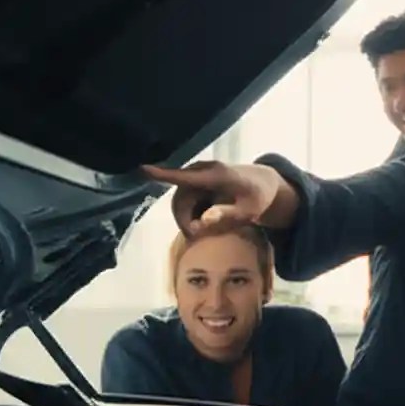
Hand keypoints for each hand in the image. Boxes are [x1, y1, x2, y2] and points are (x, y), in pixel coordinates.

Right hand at [142, 161, 285, 234]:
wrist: (262, 182)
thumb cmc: (257, 197)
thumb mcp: (249, 211)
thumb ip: (228, 215)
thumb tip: (203, 220)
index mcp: (215, 175)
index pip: (185, 176)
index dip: (163, 174)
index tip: (142, 169)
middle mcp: (201, 171)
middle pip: (180, 200)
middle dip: (185, 221)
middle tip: (199, 236)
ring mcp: (196, 175)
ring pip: (180, 202)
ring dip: (187, 219)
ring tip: (204, 230)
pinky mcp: (194, 181)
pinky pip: (184, 200)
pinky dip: (190, 213)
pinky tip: (205, 218)